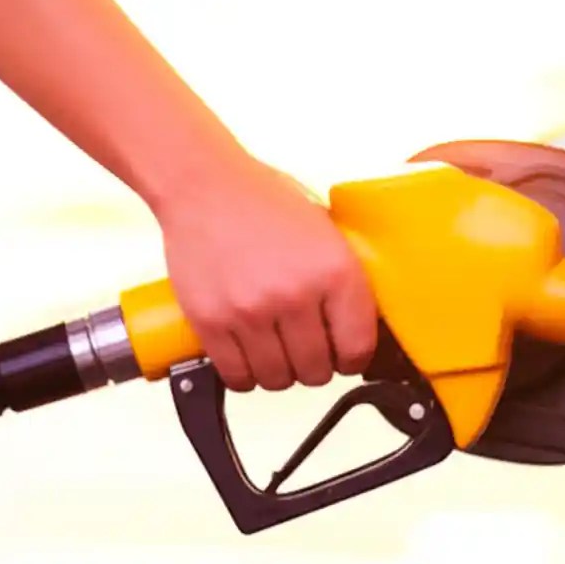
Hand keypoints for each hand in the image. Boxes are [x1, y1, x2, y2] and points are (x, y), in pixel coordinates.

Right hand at [155, 159, 377, 391]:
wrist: (203, 184)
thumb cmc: (263, 201)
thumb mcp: (325, 230)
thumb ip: (343, 276)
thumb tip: (361, 323)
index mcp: (335, 270)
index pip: (357, 348)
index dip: (353, 359)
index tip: (345, 356)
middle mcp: (295, 295)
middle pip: (317, 371)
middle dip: (315, 366)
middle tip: (306, 350)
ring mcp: (251, 312)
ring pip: (278, 379)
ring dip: (280, 372)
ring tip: (276, 350)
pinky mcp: (212, 322)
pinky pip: (237, 376)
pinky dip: (245, 375)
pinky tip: (248, 356)